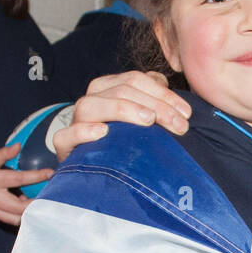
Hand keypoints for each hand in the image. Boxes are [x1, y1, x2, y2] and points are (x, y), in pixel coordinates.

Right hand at [0, 142, 52, 225]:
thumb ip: (2, 154)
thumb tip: (18, 146)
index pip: (18, 178)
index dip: (36, 176)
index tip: (51, 173)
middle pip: (19, 206)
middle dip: (36, 204)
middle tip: (50, 198)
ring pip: (15, 218)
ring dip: (30, 214)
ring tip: (42, 206)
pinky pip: (11, 221)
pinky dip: (22, 218)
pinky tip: (31, 211)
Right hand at [51, 70, 191, 161]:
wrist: (101, 172)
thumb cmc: (128, 143)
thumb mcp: (145, 119)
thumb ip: (154, 98)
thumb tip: (165, 82)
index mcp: (109, 88)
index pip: (136, 80)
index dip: (164, 94)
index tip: (186, 114)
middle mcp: (92, 100)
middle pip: (120, 90)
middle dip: (155, 106)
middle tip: (180, 126)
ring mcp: (76, 122)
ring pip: (91, 105)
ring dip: (123, 110)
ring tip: (148, 121)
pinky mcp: (65, 146)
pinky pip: (65, 135)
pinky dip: (83, 131)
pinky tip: (103, 132)